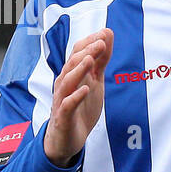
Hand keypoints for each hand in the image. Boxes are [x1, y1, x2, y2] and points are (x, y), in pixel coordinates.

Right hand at [45, 28, 113, 166]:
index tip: (105, 33)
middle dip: (86, 52)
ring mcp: (63, 99)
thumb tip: (107, 35)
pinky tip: (85, 90)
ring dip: (79, 70)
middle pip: (73, 64)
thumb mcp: (95, 80)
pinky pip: (67, 105)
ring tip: (91, 60)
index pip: (78, 53)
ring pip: (67, 81)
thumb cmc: (81, 106)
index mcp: (73, 74)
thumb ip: (101, 60)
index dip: (90, 43)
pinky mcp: (63, 116)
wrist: (68, 138)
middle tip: (101, 43)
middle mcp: (65, 83)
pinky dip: (75, 96)